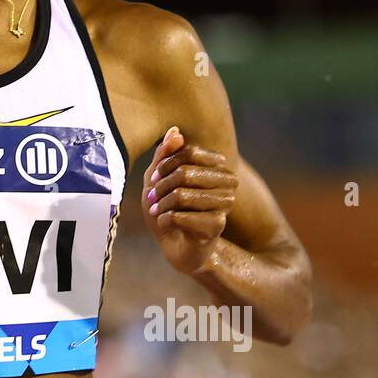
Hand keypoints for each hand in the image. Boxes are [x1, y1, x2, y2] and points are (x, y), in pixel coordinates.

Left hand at [142, 126, 237, 274]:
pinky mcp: (217, 225)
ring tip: (156, 211)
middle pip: (185, 172)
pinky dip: (166, 219)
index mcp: (215, 166)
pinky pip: (182, 216)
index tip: (154, 177)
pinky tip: (166, 223)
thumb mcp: (160, 178)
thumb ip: (165, 155)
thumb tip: (175, 131)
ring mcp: (225, 203)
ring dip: (162, 205)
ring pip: (182, 195)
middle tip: (151, 198)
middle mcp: (226, 181)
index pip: (189, 151)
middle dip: (160, 186)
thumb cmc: (169, 208)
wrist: (176, 245)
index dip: (165, 163)